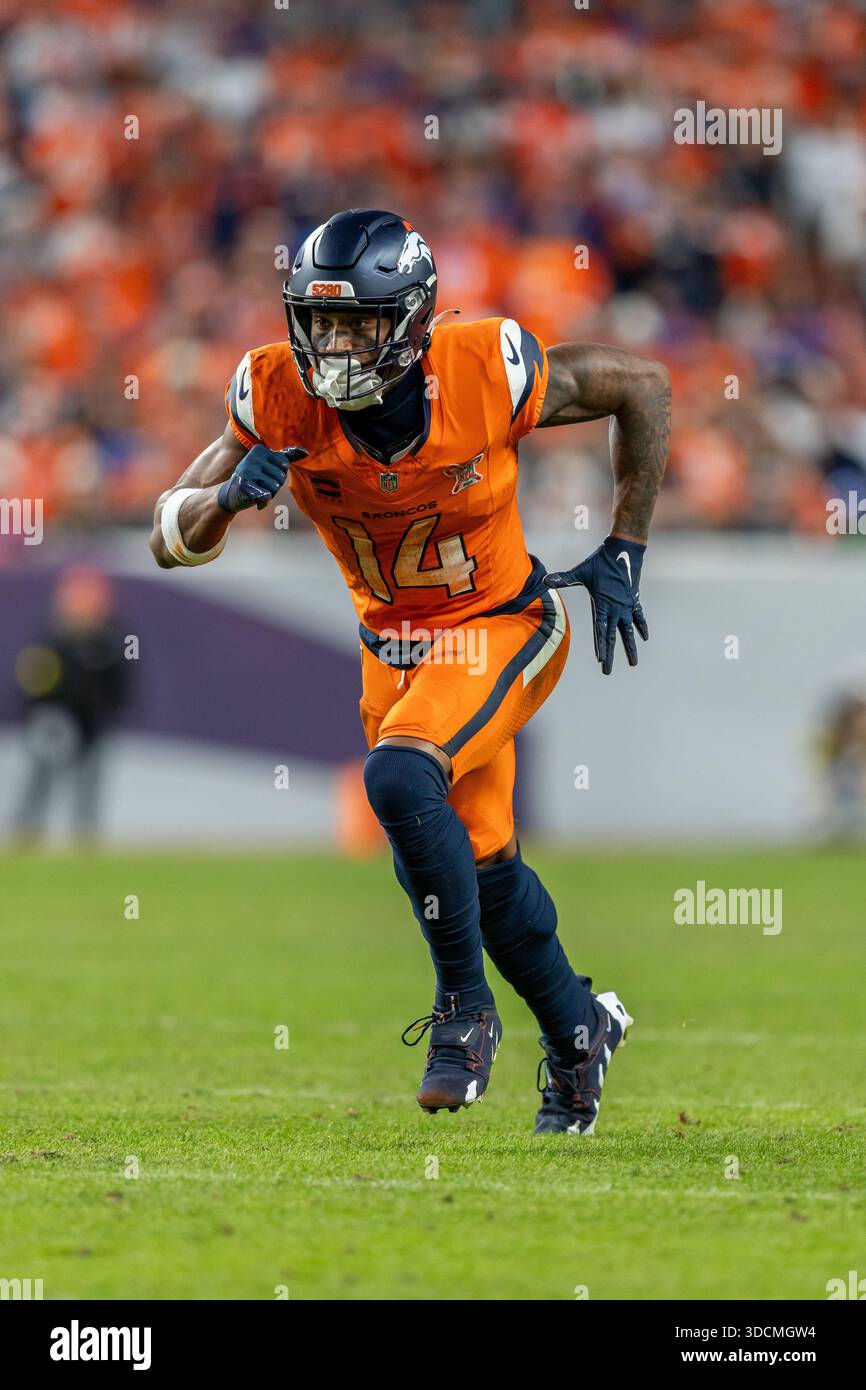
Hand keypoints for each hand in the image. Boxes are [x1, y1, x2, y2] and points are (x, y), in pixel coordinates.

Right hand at [217, 444, 307, 513]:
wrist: (231, 494)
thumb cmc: (254, 478)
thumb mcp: (269, 465)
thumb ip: (287, 456)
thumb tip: (306, 451)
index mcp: (260, 449)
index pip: (284, 465)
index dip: (278, 475)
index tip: (265, 475)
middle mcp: (253, 457)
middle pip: (280, 477)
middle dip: (274, 486)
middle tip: (260, 485)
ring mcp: (247, 471)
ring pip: (274, 487)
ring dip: (269, 494)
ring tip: (257, 491)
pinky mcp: (244, 486)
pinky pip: (266, 495)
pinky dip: (263, 501)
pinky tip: (254, 499)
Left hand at [544, 536, 647, 674]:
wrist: (624, 549)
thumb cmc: (600, 561)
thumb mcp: (581, 571)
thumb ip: (564, 578)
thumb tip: (546, 580)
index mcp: (603, 605)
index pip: (601, 630)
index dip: (600, 646)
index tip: (601, 661)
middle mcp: (616, 608)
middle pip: (614, 637)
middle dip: (611, 655)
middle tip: (608, 672)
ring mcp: (626, 605)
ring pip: (629, 631)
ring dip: (631, 647)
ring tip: (633, 663)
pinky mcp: (633, 599)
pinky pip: (639, 616)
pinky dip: (641, 626)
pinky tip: (644, 637)